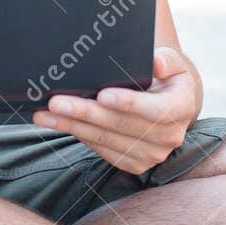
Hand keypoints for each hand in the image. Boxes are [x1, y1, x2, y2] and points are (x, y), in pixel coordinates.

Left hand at [32, 46, 200, 173]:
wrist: (170, 105)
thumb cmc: (166, 78)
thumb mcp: (173, 64)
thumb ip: (167, 60)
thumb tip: (156, 62)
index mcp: (181, 108)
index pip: (154, 110)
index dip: (128, 104)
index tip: (102, 95)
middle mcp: (169, 137)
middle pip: (120, 126)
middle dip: (86, 113)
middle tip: (56, 102)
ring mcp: (150, 155)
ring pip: (105, 140)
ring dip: (72, 127)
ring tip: (44, 114)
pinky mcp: (132, 164)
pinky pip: (100, 149)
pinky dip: (76, 135)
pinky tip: (56, 123)